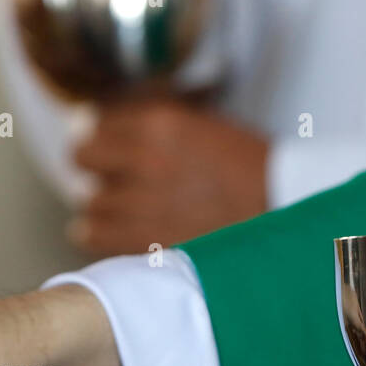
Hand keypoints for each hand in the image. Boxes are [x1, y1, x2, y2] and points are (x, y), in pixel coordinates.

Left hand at [71, 100, 268, 255]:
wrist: (282, 212)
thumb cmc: (249, 170)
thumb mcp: (202, 127)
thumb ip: (153, 126)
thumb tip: (97, 125)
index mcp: (161, 124)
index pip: (96, 125)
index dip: (98, 136)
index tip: (103, 145)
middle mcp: (145, 160)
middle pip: (83, 160)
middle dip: (94, 167)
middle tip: (107, 176)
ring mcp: (141, 204)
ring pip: (89, 202)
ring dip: (100, 204)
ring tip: (121, 208)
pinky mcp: (144, 241)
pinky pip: (96, 236)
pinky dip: (100, 233)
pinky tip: (114, 230)